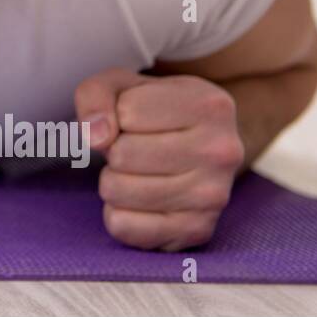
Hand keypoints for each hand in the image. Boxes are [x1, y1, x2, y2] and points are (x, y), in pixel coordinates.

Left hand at [74, 67, 244, 250]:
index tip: (138, 119)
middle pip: (122, 154)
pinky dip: (117, 212)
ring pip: (118, 191)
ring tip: (139, 171)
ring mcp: (213, 196)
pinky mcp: (196, 231)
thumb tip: (97, 136)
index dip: (118, 116)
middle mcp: (221, 152)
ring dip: (113, 180)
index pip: (127, 113)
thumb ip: (96, 95)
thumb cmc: (155, 112)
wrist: (202, 147)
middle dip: (115, 150)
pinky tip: (140, 199)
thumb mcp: (123, 86)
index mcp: (209, 105)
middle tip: (136, 149)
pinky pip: (123, 226)